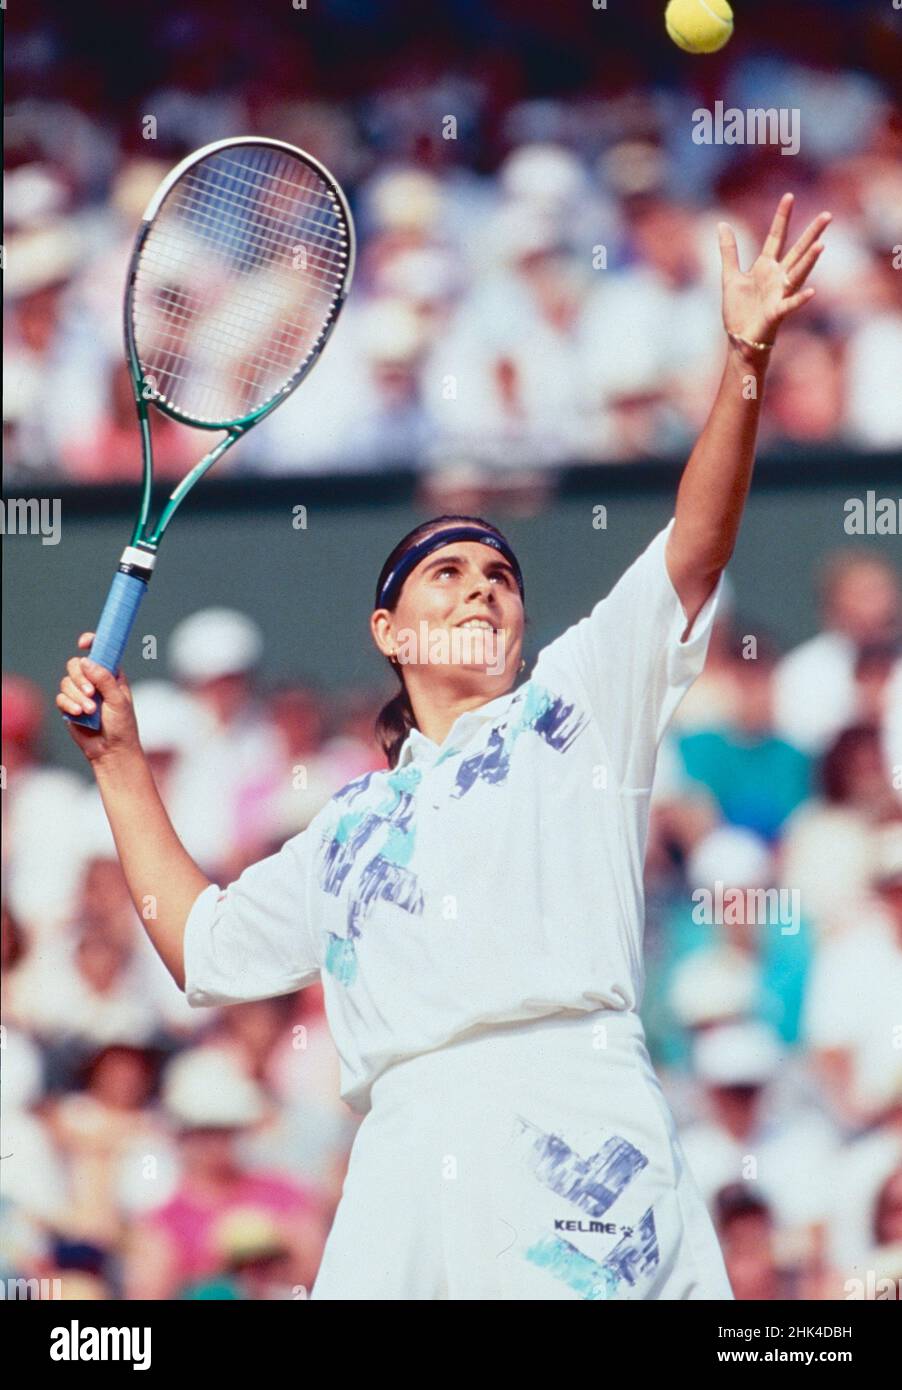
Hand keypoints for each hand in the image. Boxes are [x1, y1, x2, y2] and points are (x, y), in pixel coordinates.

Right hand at [56, 632, 140, 763]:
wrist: (111, 750)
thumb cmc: (122, 725)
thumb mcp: (118, 700)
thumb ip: (104, 679)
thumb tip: (86, 660)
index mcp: (111, 675)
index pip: (99, 652)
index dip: (91, 642)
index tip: (83, 643)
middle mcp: (95, 681)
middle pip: (76, 664)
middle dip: (80, 678)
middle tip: (91, 692)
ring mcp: (81, 693)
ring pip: (66, 682)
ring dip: (77, 696)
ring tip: (90, 711)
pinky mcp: (70, 706)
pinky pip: (61, 697)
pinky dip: (69, 704)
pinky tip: (79, 714)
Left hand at [718, 193, 831, 351]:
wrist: (739, 340)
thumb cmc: (738, 311)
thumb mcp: (730, 276)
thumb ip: (729, 251)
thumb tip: (722, 224)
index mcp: (766, 267)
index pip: (776, 237)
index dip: (782, 217)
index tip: (789, 196)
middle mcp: (777, 278)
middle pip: (797, 251)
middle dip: (811, 234)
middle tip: (827, 215)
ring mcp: (779, 294)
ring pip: (798, 274)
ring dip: (809, 261)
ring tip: (821, 245)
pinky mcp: (776, 313)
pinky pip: (790, 304)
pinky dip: (800, 298)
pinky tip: (812, 291)